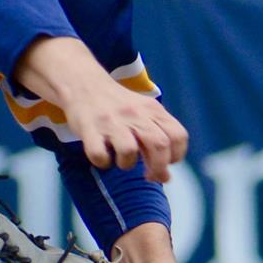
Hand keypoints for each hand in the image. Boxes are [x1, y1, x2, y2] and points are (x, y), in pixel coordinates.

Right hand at [13, 37, 189, 181]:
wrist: (84, 84)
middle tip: (149, 176)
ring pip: (129, 151)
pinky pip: (99, 155)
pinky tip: (103, 158)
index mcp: (152, 109)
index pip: (178, 136)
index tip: (166, 164)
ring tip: (121, 161)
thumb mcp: (144, 112)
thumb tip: (166, 177)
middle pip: (159, 145)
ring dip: (127, 165)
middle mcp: (135, 114)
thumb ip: (159, 138)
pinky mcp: (90, 129)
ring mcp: (112, 121)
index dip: (176, 156)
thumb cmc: (118, 107)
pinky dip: (102, 163)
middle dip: (158, 168)